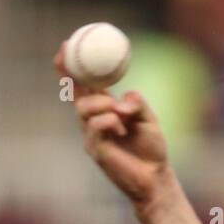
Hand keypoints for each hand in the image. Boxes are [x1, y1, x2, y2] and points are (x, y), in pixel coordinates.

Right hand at [55, 43, 169, 205]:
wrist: (156, 178)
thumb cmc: (152, 149)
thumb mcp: (149, 118)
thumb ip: (137, 103)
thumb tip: (121, 100)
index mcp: (106, 109)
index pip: (85, 85)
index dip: (74, 67)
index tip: (67, 45)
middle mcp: (94, 121)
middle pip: (76, 94)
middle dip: (71, 75)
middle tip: (72, 58)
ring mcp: (92, 136)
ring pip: (83, 109)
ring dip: (100, 104)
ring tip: (118, 113)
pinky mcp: (96, 150)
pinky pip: (93, 127)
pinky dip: (107, 121)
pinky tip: (120, 127)